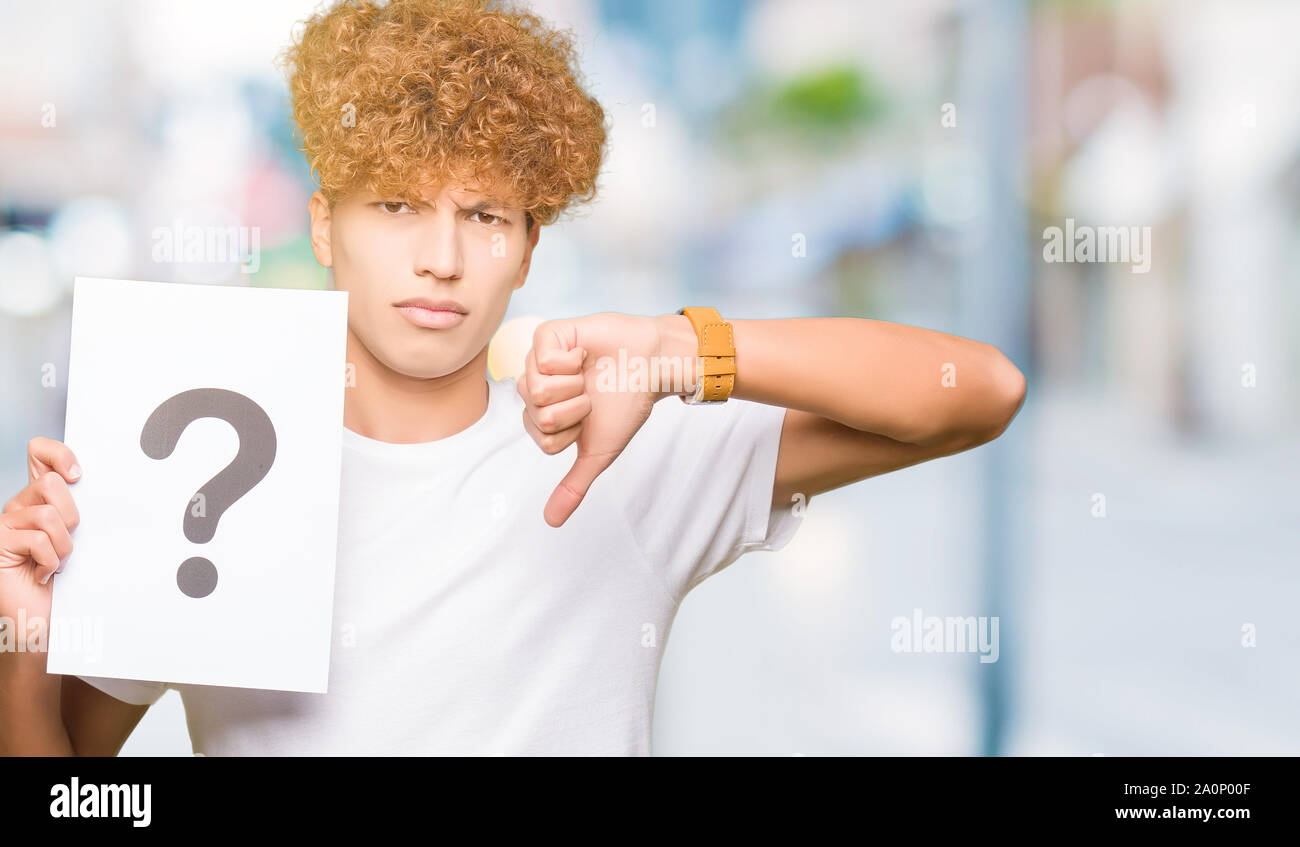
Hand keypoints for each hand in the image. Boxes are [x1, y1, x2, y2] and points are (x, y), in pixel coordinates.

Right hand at [0, 438, 81, 629]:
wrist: (41, 617)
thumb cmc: (61, 578)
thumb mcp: (76, 538)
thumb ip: (79, 511)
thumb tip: (99, 487)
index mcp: (38, 498)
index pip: (39, 453)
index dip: (58, 453)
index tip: (77, 474)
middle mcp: (18, 505)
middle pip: (50, 482)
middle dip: (71, 514)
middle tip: (67, 540)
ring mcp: (4, 524)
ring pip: (48, 515)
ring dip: (63, 545)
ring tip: (56, 562)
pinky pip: (38, 540)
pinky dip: (50, 560)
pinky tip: (44, 573)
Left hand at [518, 313, 692, 526]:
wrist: (652, 366)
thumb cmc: (625, 405)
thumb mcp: (598, 452)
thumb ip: (574, 485)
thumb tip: (552, 522)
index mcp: (542, 414)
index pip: (543, 439)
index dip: (573, 432)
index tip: (590, 417)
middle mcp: (535, 387)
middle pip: (539, 416)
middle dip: (575, 410)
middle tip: (590, 395)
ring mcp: (538, 360)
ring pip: (537, 391)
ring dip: (574, 387)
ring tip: (587, 375)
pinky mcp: (548, 335)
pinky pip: (543, 361)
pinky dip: (572, 362)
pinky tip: (583, 354)